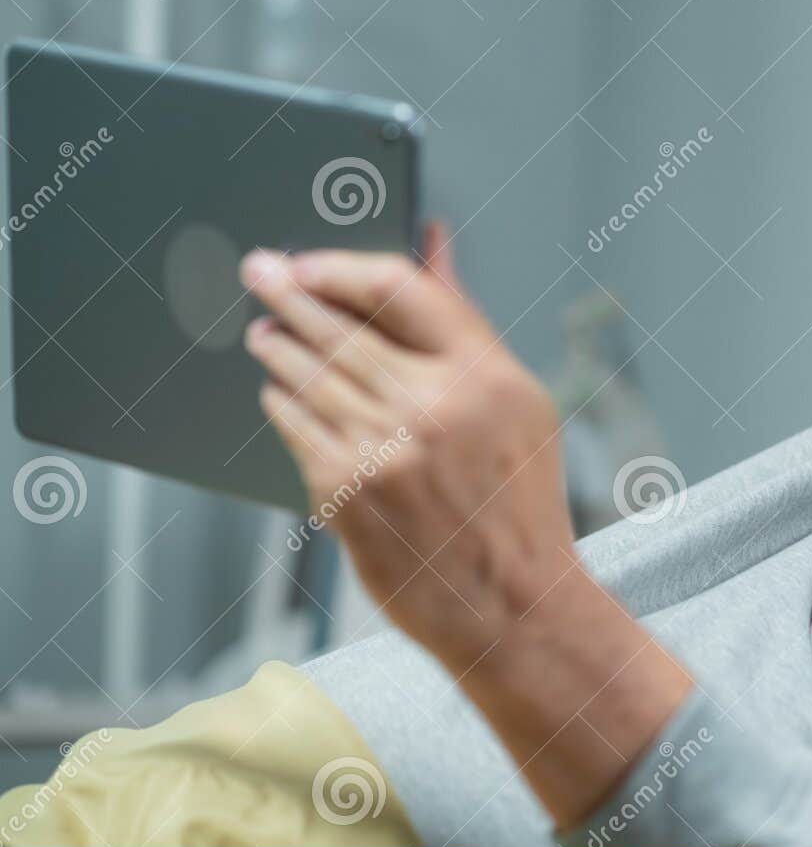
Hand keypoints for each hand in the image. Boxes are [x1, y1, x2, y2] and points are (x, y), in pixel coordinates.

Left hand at [240, 222, 571, 667]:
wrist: (512, 604)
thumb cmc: (519, 502)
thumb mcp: (518, 405)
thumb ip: (465, 324)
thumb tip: (433, 242)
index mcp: (486, 376)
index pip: (400, 287)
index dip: (342, 268)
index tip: (311, 264)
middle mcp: (434, 406)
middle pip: (340, 327)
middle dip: (288, 294)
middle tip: (258, 272)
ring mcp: (384, 450)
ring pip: (308, 374)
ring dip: (277, 347)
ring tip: (263, 332)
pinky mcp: (346, 492)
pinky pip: (296, 428)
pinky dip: (281, 403)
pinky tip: (277, 393)